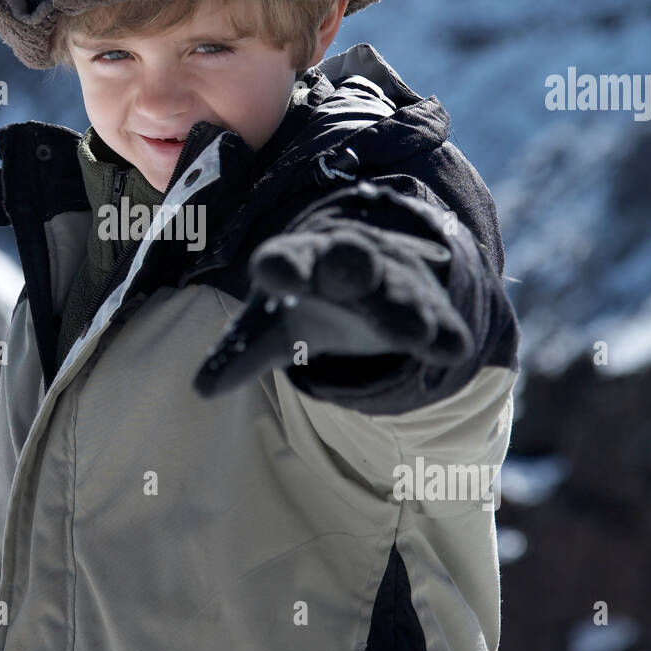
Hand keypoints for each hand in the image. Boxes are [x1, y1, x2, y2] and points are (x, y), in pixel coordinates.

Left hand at [192, 222, 473, 398]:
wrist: (367, 268)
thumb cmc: (305, 299)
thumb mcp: (268, 325)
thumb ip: (237, 354)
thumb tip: (199, 389)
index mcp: (299, 261)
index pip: (286, 260)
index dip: (281, 266)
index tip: (274, 272)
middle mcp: (347, 264)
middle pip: (348, 261)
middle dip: (349, 265)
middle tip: (348, 270)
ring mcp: (391, 283)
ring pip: (398, 291)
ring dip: (404, 306)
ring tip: (411, 331)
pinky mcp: (429, 308)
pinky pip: (440, 319)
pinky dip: (446, 332)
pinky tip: (451, 349)